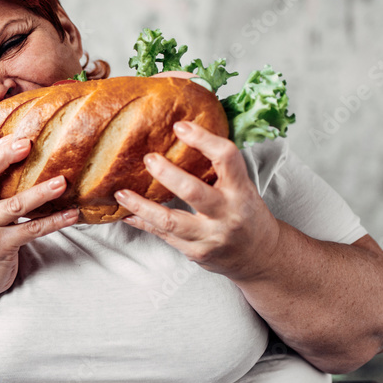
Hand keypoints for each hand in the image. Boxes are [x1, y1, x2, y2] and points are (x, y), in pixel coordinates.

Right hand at [0, 136, 77, 297]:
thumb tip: (13, 155)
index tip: (15, 136)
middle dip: (5, 156)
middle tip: (29, 143)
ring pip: (14, 205)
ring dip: (40, 192)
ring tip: (62, 182)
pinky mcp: (0, 246)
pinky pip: (31, 230)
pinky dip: (54, 222)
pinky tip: (71, 215)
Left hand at [113, 120, 280, 281]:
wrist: (260, 256)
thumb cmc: (247, 215)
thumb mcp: (243, 188)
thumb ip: (219, 169)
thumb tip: (183, 137)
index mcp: (241, 191)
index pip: (226, 158)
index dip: (203, 139)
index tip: (181, 127)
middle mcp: (227, 214)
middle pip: (193, 192)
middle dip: (167, 174)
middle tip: (148, 159)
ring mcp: (210, 236)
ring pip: (170, 221)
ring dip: (141, 206)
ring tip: (121, 193)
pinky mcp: (196, 252)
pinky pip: (164, 236)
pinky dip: (143, 223)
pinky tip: (126, 214)